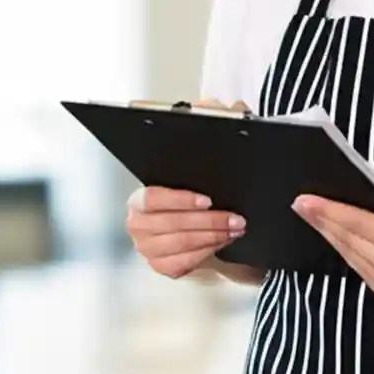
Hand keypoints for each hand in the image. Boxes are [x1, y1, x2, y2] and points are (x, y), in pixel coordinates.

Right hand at [125, 99, 253, 280]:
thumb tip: (206, 107)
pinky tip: (224, 241)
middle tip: (236, 217)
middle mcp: (137, 223)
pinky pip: (184, 264)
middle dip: (207, 222)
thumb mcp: (207, 151)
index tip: (207, 200)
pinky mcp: (162, 267)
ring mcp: (147, 248)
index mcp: (140, 196)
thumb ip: (208, 121)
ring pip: (181, 245)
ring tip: (236, 227)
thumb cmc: (203, 186)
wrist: (205, 221)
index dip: (179, 200)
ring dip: (213, 236)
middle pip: (169, 225)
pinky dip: (207, 252)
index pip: (151, 198)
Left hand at [292, 194, 373, 301]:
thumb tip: (362, 194)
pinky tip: (334, 235)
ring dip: (328, 234)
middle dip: (321, 220)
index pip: (356, 223)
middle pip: (346, 240)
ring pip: (347, 255)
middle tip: (299, 204)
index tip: (304, 200)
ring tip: (311, 215)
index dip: (328, 211)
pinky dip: (343, 249)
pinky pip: (356, 267)